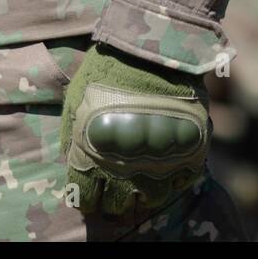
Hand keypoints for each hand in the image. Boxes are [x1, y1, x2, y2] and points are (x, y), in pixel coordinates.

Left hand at [60, 44, 209, 216]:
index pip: (86, 200)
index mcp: (91, 159)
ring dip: (144, 195)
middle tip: (116, 190)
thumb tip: (70, 159)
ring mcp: (158, 164)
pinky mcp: (187, 153)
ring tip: (142, 182)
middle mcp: (123, 170)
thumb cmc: (106, 71)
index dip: (88, 199)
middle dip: (114, 202)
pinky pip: (181, 182)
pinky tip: (166, 171)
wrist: (150, 50)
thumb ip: (71, 135)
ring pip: (150, 201)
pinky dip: (174, 181)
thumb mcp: (75, 101)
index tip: (92, 193)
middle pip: (117, 207)